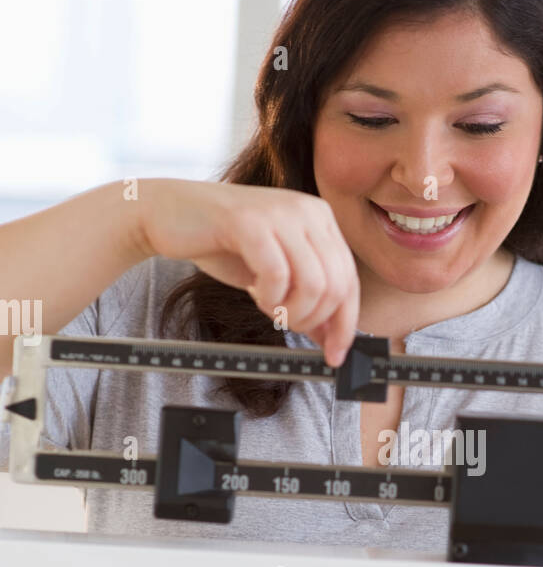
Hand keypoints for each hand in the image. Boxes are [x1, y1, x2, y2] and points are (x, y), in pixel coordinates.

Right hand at [139, 178, 359, 366]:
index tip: (335, 355)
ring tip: (267, 306)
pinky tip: (254, 293)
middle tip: (286, 324)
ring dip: (290, 311)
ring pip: (314, 284)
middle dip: (314, 321)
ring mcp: (280, 213)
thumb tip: (332, 337)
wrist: (167, 215)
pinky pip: (278, 275)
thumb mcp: (274, 275)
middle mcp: (308, 211)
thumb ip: (305, 298)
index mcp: (320, 219)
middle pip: (337, 286)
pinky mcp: (250, 222)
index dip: (346, 324)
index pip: (350, 280)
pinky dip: (269, 297)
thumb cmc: (221, 244)